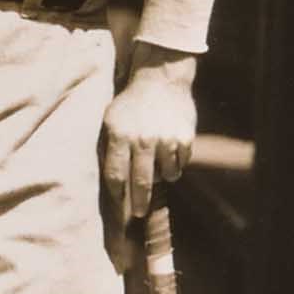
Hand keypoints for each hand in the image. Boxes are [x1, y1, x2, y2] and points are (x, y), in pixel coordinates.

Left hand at [100, 44, 196, 220]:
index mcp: (119, 136)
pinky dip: (176, 164)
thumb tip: (108, 178)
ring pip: (166, 175)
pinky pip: (181, 164)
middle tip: (138, 214)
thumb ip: (108, 146)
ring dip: (162, 176)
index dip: (117, 193)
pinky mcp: (185, 139)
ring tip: (157, 167)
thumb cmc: (130, 103)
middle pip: (140, 182)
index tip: (119, 204)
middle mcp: (143, 140)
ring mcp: (166, 140)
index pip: (115, 174)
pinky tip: (170, 152)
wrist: (160, 80)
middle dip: (139, 202)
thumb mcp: (110, 119)